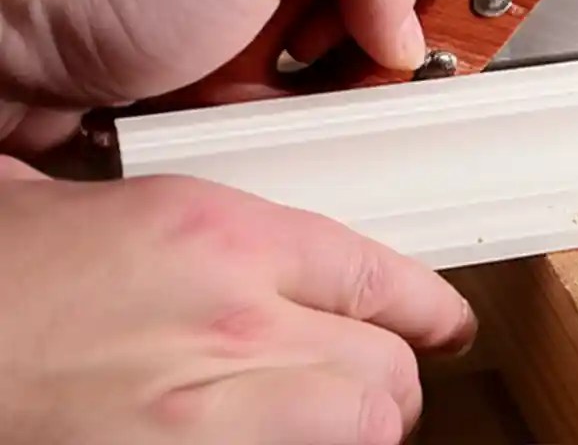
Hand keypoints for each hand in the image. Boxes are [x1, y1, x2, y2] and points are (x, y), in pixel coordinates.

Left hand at [0, 0, 426, 151]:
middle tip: (351, 32)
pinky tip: (259, 83)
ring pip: (345, 14)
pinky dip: (294, 87)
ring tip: (284, 58)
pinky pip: (301, 59)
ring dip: (329, 56)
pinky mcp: (227, 22)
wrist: (7, 53)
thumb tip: (408, 22)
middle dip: (370, 7)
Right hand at [0, 156, 474, 443]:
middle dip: (394, 380)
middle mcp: (231, 317)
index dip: (430, 306)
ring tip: (345, 424)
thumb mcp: (85, 203)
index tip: (445, 323)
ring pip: (363, 427)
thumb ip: (179, 217)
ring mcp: (208, 407)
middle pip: (388, 364)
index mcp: (214, 234)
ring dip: (362, 430)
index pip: (378, 273)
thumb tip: (222, 232)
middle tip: (381, 383)